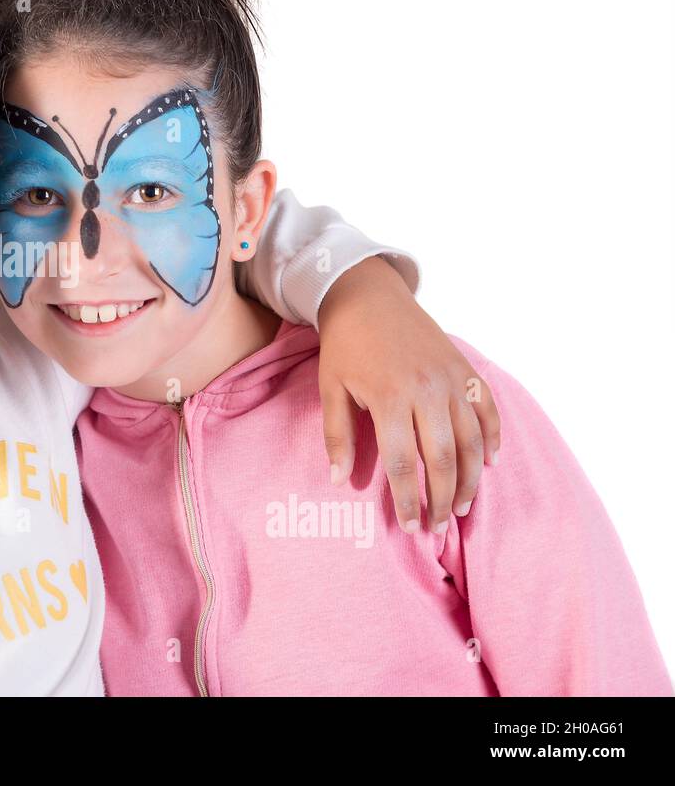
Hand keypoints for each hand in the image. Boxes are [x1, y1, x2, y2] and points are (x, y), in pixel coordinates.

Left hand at [317, 257, 500, 533]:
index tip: (408, 526)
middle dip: (442, 499)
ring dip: (471, 478)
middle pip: (443, 459)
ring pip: (471, 440)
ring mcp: (452, 379)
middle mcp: (427, 390)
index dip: (408, 500)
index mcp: (390, 398)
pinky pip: (488, 409)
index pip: (404, 464)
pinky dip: (492, 437)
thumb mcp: (331, 389)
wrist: (368, 296)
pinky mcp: (466, 369)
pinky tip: (488, 463)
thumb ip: (338, 436)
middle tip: (438, 526)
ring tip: (463, 506)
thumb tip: (340, 482)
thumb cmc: (345, 346)